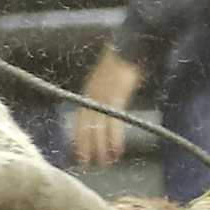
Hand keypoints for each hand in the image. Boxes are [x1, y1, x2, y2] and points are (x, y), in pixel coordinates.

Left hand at [72, 47, 143, 167]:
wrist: (130, 45)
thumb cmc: (124, 61)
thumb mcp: (110, 79)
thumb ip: (107, 93)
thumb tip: (110, 106)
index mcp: (89, 92)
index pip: (79, 121)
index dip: (79, 138)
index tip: (79, 153)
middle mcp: (92, 96)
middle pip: (85, 127)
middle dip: (86, 147)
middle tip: (88, 164)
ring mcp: (103, 97)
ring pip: (98, 129)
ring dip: (101, 148)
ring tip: (105, 163)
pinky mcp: (116, 98)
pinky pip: (113, 123)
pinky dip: (114, 139)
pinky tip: (116, 151)